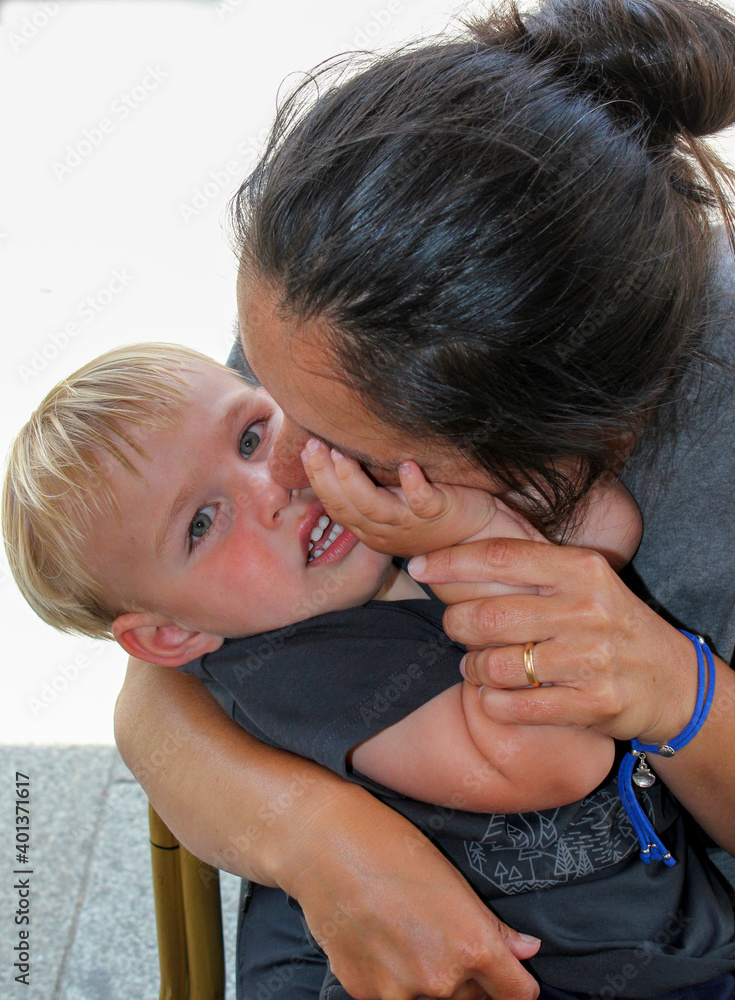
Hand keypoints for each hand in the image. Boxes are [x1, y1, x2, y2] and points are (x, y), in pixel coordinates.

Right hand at [283, 785, 541, 999]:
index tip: (508, 974)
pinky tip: (381, 942)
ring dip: (430, 984)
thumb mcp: (451, 878)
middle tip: (446, 939)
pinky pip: (393, 997)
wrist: (324, 844)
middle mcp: (440, 979)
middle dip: (470, 979)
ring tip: (410, 937)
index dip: (516, 983)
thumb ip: (492, 926)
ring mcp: (398, 991)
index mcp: (472, 946)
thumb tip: (527, 952)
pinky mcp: (363, 992)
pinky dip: (393, 980)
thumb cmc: (391, 846)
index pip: (518, 995)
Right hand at [301, 439, 492, 555]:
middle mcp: (385, 529)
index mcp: (371, 526)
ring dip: (354, 482)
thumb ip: (369, 484)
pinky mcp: (439, 514)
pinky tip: (406, 465)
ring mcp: (411, 524)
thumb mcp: (394, 499)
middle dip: (325, 477)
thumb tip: (343, 450)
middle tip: (314, 446)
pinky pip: (423, 502)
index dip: (318, 479)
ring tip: (343, 455)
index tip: (306, 449)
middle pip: (346, 507)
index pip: (336, 505)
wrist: (478, 531)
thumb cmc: (432, 510)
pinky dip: (413, 484)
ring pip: (374, 508)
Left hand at [408, 537, 697, 744]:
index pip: (501, 557)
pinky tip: (495, 696)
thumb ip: (533, 568)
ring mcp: (591, 658)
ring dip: (474, 668)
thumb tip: (455, 557)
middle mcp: (586, 609)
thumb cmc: (611, 623)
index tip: (419, 566)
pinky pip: (514, 707)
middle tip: (456, 629)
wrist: (672, 681)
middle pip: (488, 616)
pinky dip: (492, 702)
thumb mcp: (584, 582)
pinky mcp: (593, 703)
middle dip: (456, 625)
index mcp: (581, 569)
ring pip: (497, 665)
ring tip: (476, 666)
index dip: (451, 562)